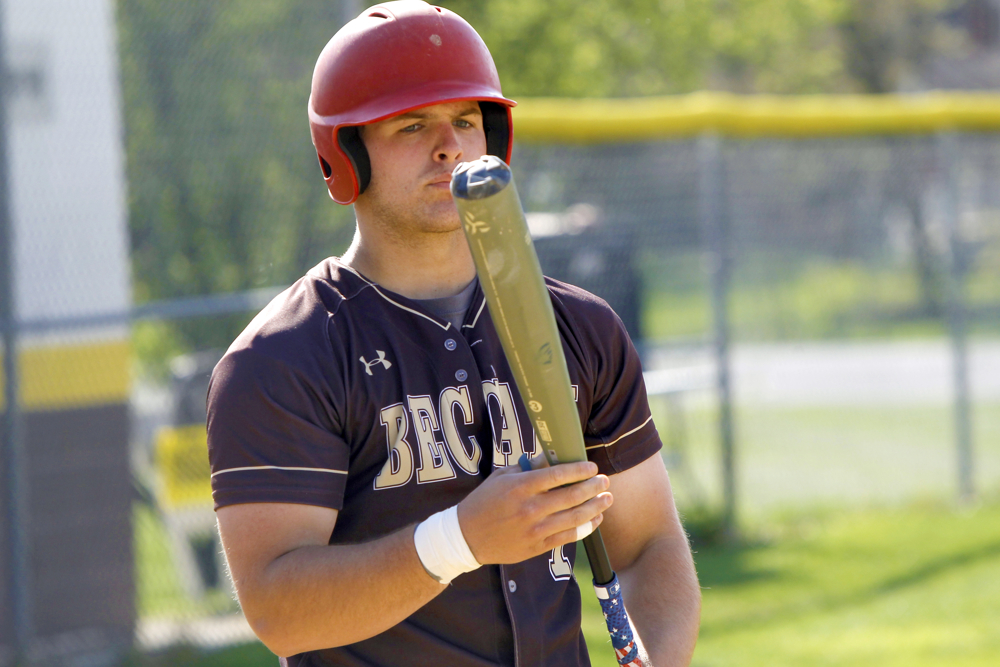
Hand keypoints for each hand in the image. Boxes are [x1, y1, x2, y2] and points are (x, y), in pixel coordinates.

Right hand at [457, 461, 612, 564]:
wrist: (467, 537)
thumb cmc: (484, 502)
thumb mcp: (501, 477)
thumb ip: (528, 467)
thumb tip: (552, 456)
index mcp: (520, 487)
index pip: (558, 475)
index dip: (579, 470)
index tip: (592, 467)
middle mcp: (530, 508)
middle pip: (571, 496)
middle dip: (593, 487)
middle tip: (605, 481)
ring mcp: (535, 530)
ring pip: (574, 518)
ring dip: (595, 507)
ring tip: (607, 499)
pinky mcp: (537, 547)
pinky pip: (568, 536)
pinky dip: (585, 528)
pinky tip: (595, 519)